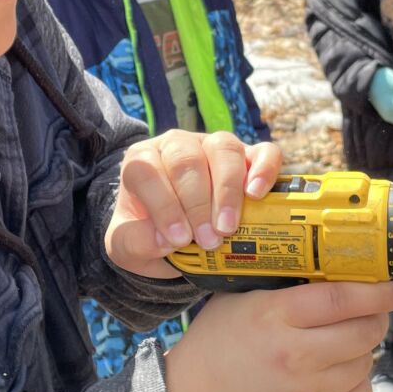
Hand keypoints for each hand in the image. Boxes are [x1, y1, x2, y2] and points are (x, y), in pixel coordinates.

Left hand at [105, 130, 281, 279]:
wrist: (177, 236)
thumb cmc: (151, 235)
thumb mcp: (128, 245)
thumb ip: (135, 242)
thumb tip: (165, 239)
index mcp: (143, 162)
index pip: (146, 170)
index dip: (163, 205)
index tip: (179, 238)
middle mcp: (178, 145)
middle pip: (186, 160)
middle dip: (198, 204)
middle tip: (208, 240)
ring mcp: (213, 146)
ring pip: (223, 149)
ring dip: (227, 191)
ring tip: (228, 227)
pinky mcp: (249, 155)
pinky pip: (263, 151)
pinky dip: (264, 170)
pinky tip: (257, 195)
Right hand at [163, 280, 392, 391]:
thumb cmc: (216, 346)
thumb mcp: (242, 299)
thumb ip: (286, 285)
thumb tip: (340, 270)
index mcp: (276, 317)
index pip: (343, 298)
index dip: (380, 291)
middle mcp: (296, 357)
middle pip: (365, 331)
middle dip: (375, 319)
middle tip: (366, 314)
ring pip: (366, 362)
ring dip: (359, 351)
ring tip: (333, 347)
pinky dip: (355, 381)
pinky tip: (331, 375)